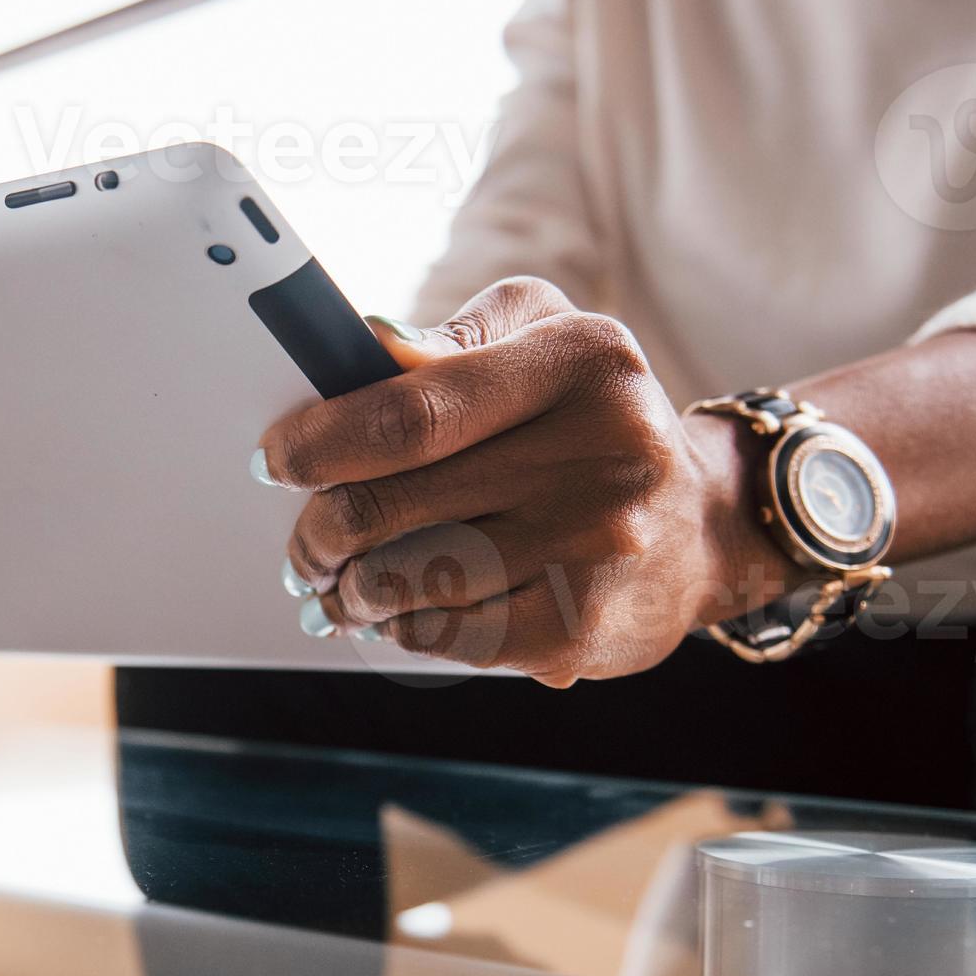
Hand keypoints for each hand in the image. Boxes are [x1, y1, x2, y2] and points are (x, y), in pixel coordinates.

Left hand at [256, 277, 795, 682]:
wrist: (701, 526)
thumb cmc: (592, 420)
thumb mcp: (546, 338)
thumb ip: (456, 337)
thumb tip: (361, 347)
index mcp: (581, 362)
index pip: (409, 412)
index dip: (320, 443)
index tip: (274, 460)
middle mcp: (601, 453)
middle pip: (391, 505)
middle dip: (318, 529)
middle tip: (301, 541)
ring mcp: (595, 548)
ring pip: (408, 581)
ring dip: (348, 588)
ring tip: (334, 582)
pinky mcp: (582, 630)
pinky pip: (448, 638)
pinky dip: (401, 628)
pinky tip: (392, 614)